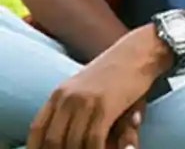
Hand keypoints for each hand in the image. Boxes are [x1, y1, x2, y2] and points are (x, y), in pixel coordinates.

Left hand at [28, 29, 167, 148]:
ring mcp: (84, 102)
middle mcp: (67, 98)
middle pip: (52, 140)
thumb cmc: (118, 72)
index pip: (37, 129)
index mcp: (59, 94)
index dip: (38, 147)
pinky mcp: (104, 107)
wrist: (141, 51)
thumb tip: (64, 137)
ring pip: (72, 143)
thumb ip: (73, 109)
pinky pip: (94, 141)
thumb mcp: (87, 87)